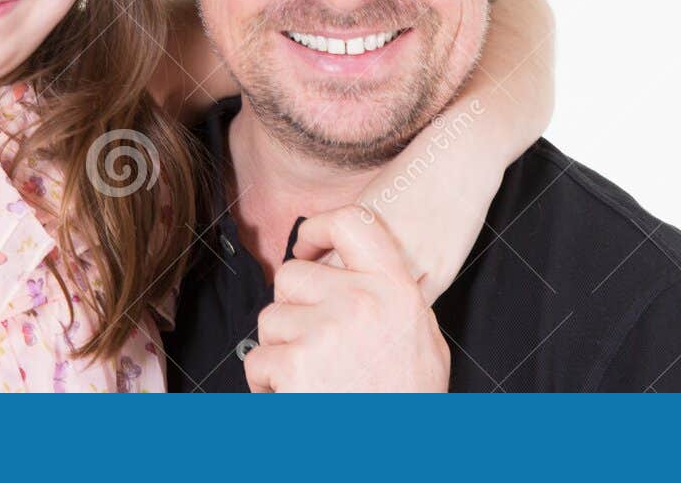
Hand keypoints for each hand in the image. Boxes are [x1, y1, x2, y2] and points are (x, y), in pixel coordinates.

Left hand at [244, 205, 449, 391]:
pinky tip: (296, 400)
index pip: (353, 223)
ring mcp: (325, 330)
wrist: (399, 457)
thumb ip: (391, 299)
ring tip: (311, 381)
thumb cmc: (408, 404)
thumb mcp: (422, 340)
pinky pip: (257, 360)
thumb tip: (355, 271)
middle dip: (292, 308)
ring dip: (279, 349)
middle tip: (314, 346)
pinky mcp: (295, 364)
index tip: (305, 243)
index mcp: (396, 289)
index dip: (319, 226)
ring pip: (270, 319)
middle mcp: (361, 300)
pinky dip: (266, 385)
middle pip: (291, 276)